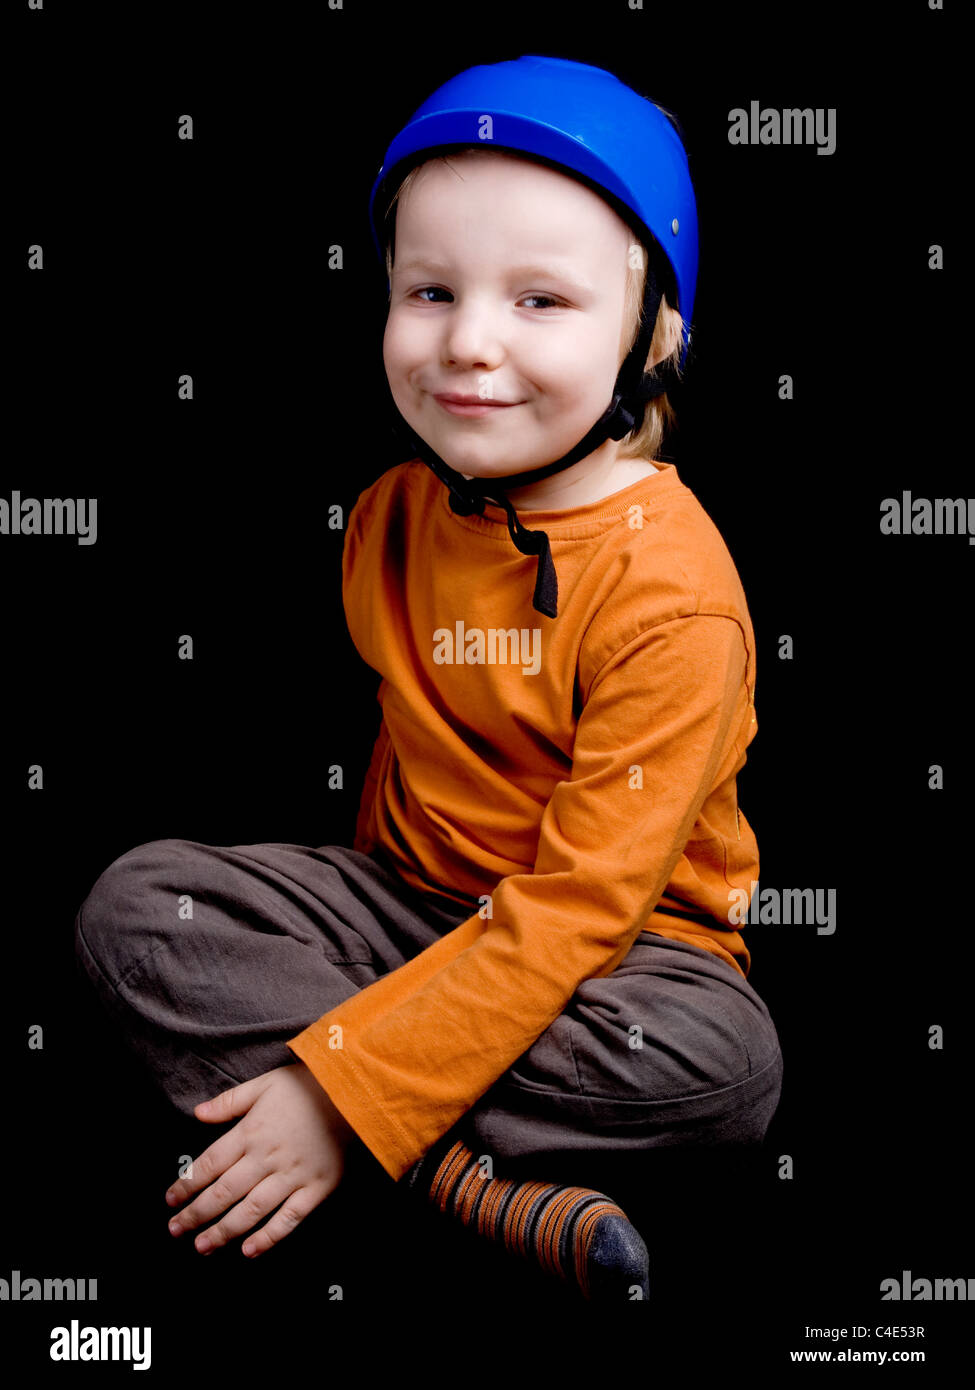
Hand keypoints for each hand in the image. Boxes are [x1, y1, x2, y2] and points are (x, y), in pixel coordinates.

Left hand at [164, 1060, 355, 1258]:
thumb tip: (196, 1113)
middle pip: (223, 1192)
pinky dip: (269, 1237)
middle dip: (196, 1214)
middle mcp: (266, 1158)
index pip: (209, 1163)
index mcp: (251, 1131)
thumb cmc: (307, 1086)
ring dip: (223, 1232)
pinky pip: (289, 1218)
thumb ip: (229, 1102)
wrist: (354, 1093)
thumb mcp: (264, 1083)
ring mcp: (292, 1176)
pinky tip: (249, 1251)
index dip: (186, 1184)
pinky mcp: (316, 1188)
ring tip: (202, 1247)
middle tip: (175, 1231)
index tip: (170, 1201)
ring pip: (251, 1211)